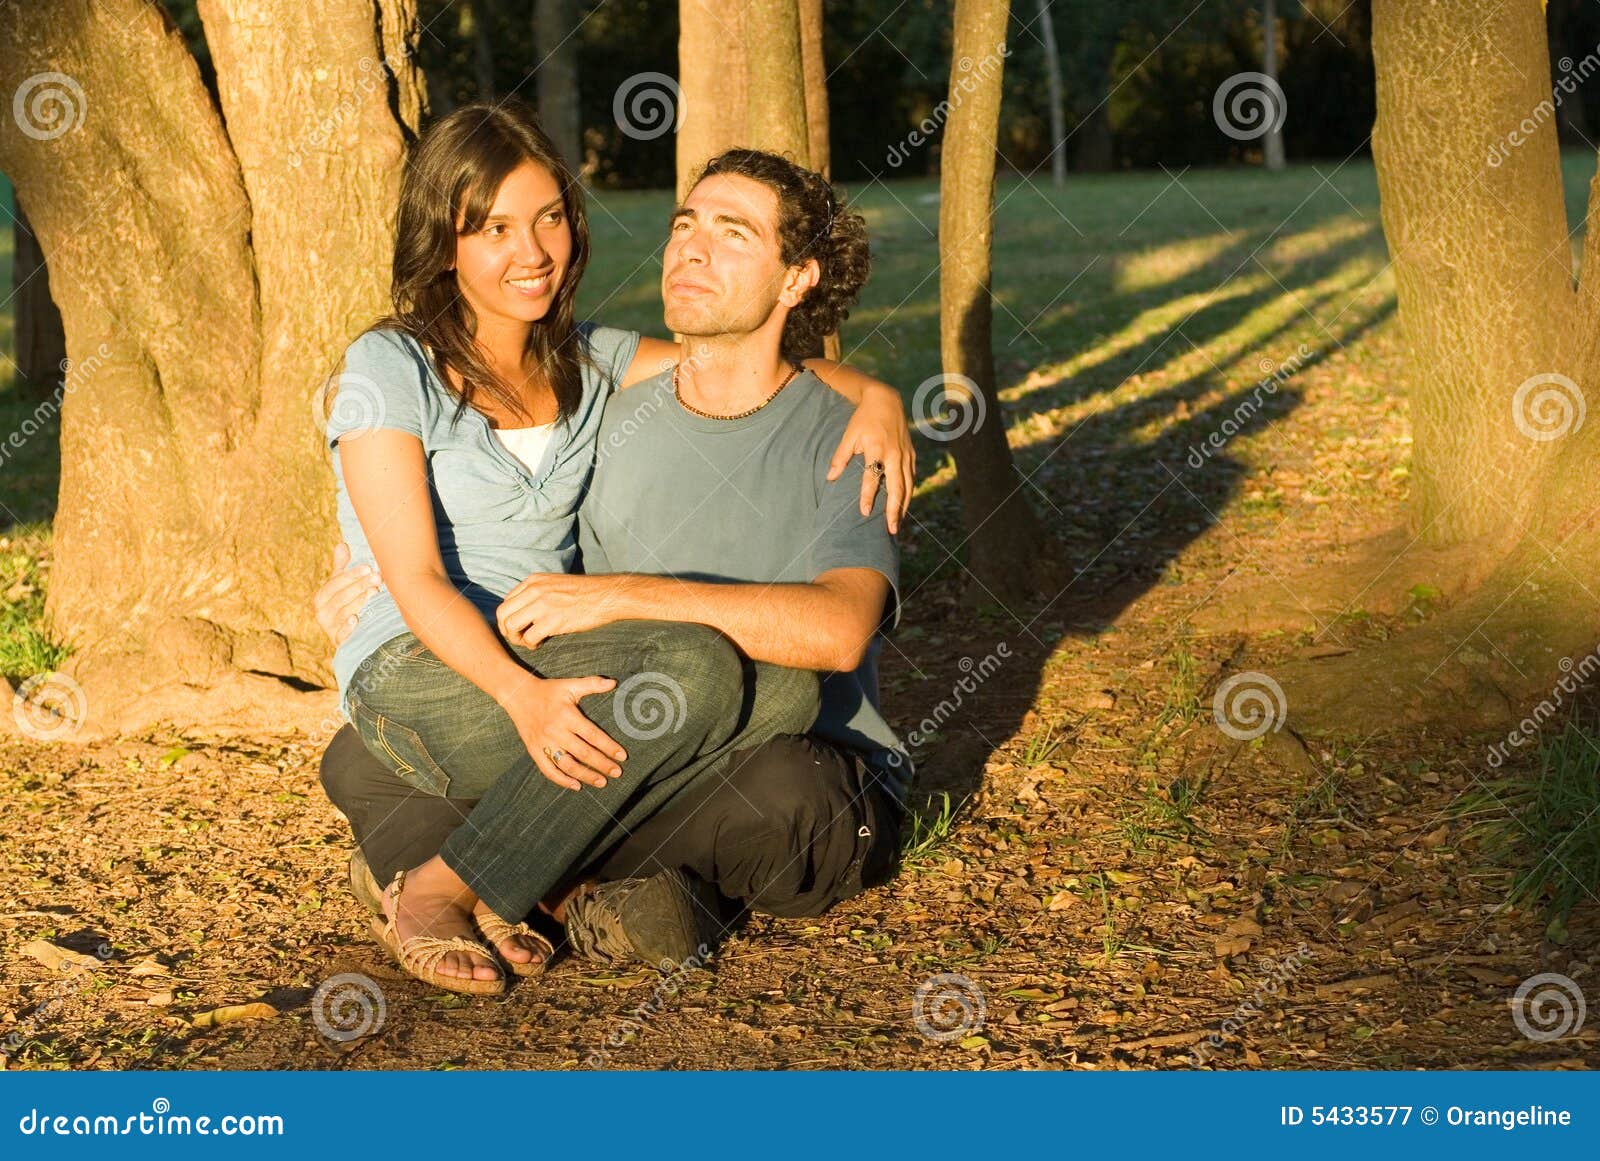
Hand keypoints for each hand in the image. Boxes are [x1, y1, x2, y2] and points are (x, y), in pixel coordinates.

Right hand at [313, 542, 380, 647]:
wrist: (351, 636)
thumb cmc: (347, 605)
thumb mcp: (343, 586)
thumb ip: (342, 568)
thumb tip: (342, 544)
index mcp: (321, 597)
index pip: (334, 584)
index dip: (351, 575)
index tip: (368, 567)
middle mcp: (322, 613)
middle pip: (340, 598)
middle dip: (360, 586)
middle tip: (378, 577)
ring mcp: (330, 629)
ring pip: (342, 614)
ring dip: (359, 602)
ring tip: (375, 593)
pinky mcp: (339, 643)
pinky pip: (340, 636)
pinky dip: (347, 628)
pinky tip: (357, 620)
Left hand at [497, 573, 626, 648]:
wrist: (606, 596)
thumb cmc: (585, 592)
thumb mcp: (556, 583)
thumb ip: (538, 592)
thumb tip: (525, 608)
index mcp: (534, 580)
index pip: (507, 601)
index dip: (508, 618)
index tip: (519, 627)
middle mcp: (534, 590)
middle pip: (503, 614)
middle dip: (506, 630)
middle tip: (519, 637)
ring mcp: (542, 605)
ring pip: (511, 626)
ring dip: (517, 639)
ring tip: (529, 642)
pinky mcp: (552, 621)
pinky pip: (529, 638)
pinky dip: (531, 645)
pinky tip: (540, 644)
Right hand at [498, 674, 627, 790]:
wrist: (518, 695)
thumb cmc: (548, 690)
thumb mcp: (570, 685)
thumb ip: (592, 684)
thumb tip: (613, 683)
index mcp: (567, 716)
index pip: (592, 735)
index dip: (608, 747)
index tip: (622, 756)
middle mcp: (556, 732)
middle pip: (583, 753)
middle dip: (602, 764)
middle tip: (617, 772)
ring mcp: (544, 743)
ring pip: (567, 765)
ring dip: (585, 775)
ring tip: (601, 782)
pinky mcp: (534, 751)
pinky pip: (548, 770)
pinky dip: (562, 780)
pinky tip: (576, 785)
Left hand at [827, 383, 913, 533]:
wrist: (887, 400)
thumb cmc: (864, 418)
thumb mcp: (849, 435)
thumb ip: (840, 457)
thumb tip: (830, 478)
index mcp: (877, 449)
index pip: (873, 477)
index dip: (868, 495)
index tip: (864, 512)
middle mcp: (894, 454)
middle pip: (897, 487)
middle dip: (894, 510)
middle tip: (891, 529)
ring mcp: (906, 455)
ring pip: (908, 485)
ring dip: (904, 506)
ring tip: (898, 523)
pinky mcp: (912, 454)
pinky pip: (912, 478)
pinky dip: (909, 493)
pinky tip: (904, 505)